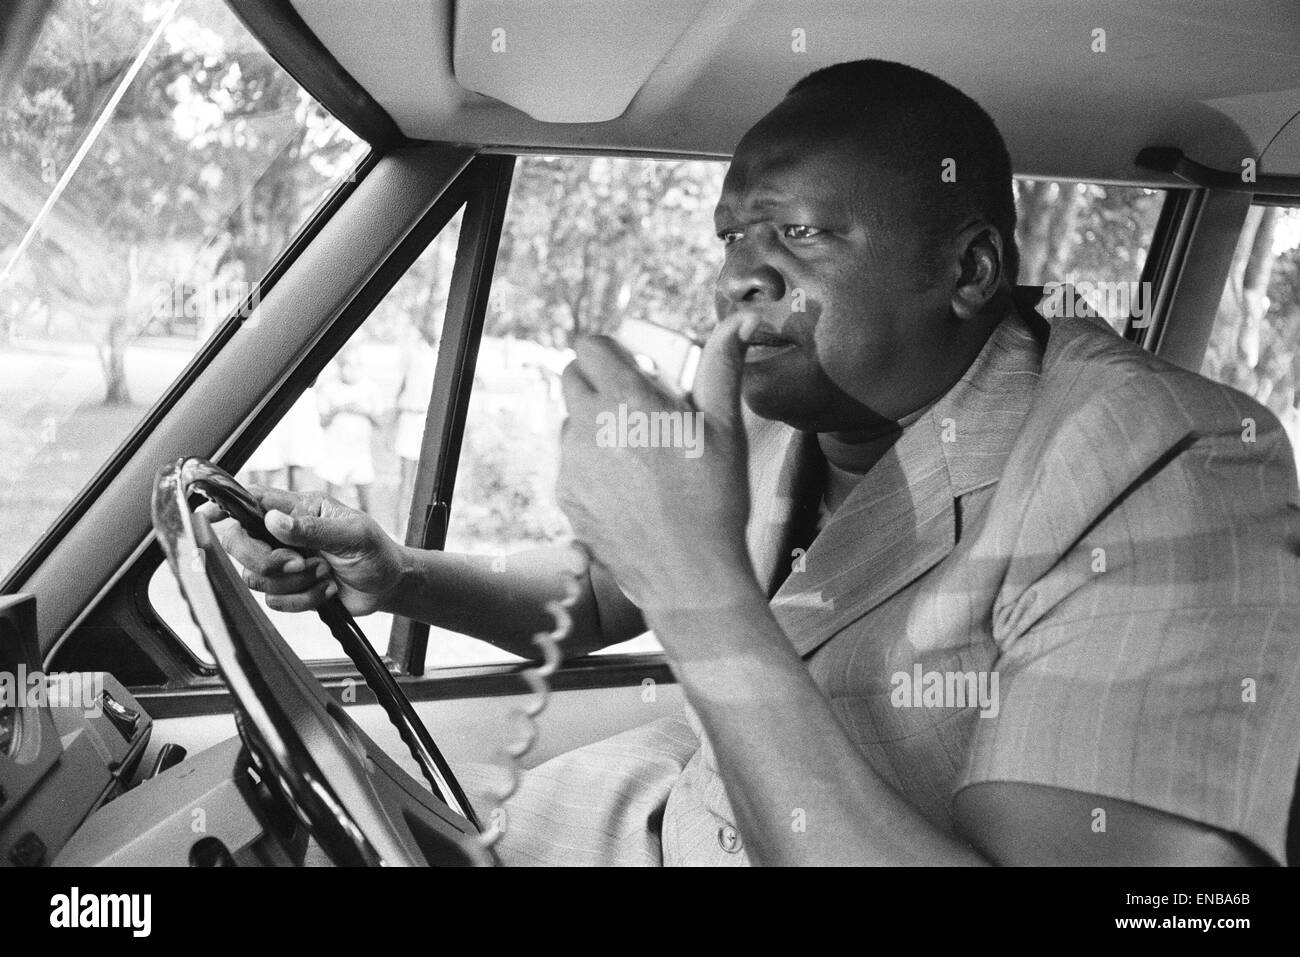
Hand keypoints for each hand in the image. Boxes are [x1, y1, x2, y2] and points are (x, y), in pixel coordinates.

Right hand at [204, 487, 406, 615]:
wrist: (388, 585)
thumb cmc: (375, 551)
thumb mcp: (354, 534)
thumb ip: (313, 529)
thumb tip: (274, 522)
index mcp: (298, 510)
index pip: (251, 500)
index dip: (224, 507)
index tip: (204, 516)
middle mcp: (283, 534)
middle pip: (238, 543)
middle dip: (267, 561)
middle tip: (301, 564)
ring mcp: (283, 563)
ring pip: (255, 578)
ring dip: (295, 584)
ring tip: (326, 575)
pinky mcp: (288, 590)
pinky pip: (274, 602)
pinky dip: (303, 601)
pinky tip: (327, 591)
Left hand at [558, 316, 758, 614]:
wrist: (688, 575)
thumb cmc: (714, 500)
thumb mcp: (724, 427)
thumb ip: (722, 366)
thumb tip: (742, 319)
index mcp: (624, 400)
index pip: (590, 346)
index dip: (614, 352)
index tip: (638, 370)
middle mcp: (587, 426)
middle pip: (572, 378)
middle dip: (600, 382)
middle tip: (639, 406)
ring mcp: (570, 464)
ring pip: (570, 422)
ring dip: (595, 424)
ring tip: (640, 453)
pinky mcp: (565, 496)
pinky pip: (571, 463)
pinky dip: (592, 463)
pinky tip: (630, 487)